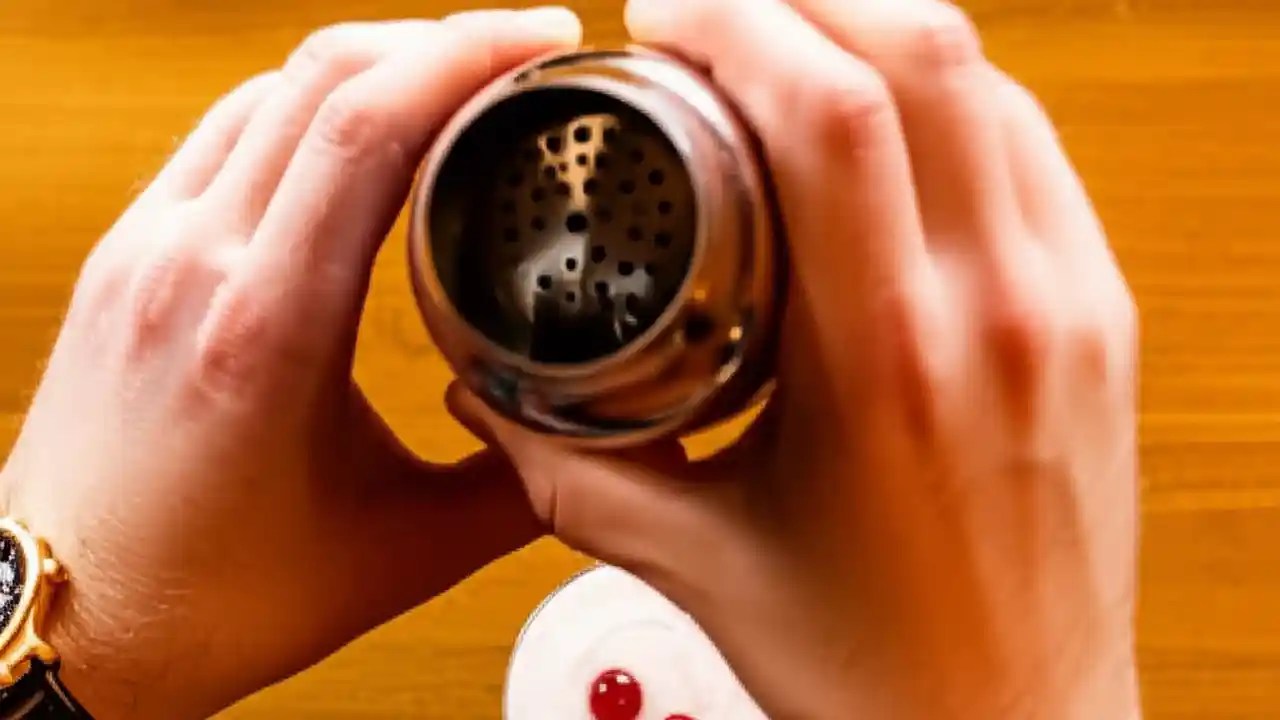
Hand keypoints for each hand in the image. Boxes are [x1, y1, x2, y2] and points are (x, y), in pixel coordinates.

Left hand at [0, 8, 580, 718]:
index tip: (544, 41)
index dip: (468, 54)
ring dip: (370, 65)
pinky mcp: (128, 255)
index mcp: (264, 326)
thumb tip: (590, 431)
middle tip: (524, 50)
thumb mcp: (399, 551)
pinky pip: (224, 132)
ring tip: (453, 83)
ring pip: (268, 89)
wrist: (66, 622)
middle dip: (438, 37)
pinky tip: (356, 136)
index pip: (368, 125)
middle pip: (320, 73)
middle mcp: (190, 261)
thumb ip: (517, 488)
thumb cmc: (204, 598)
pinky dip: (305, 107)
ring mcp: (146, 247)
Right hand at [452, 0, 1140, 717]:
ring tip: (792, 53)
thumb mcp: (699, 565)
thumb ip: (573, 468)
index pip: (830, 110)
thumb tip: (490, 394)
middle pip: (925, 50)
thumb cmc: (882, 668)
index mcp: (888, 364)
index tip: (666, 19)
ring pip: (990, 82)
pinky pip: (1033, 150)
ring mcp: (1070, 305)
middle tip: (719, 16)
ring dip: (881, 34)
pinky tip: (887, 120)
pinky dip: (953, 99)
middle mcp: (1001, 311)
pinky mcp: (1102, 317)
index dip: (738, 21)